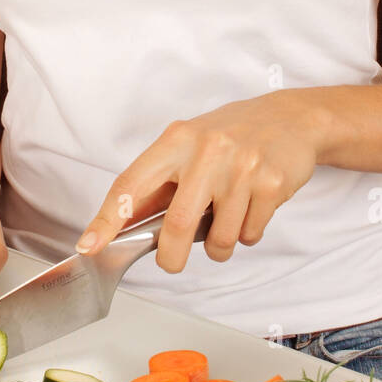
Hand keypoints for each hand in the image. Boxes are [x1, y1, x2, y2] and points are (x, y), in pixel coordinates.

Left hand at [75, 91, 328, 271]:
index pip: (131, 183)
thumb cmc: (233, 134)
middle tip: (171, 262)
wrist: (292, 118)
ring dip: (218, 246)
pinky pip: (249, 235)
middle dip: (171, 257)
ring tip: (226, 221)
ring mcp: (241, 168)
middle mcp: (207, 151)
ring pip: (219, 239)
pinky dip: (246, 234)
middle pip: (176, 225)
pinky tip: (250, 208)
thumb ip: (160, 182)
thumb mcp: (189, 144)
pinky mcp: (271, 184)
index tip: (89, 246)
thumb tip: (123, 224)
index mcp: (177, 139)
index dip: (107, 219)